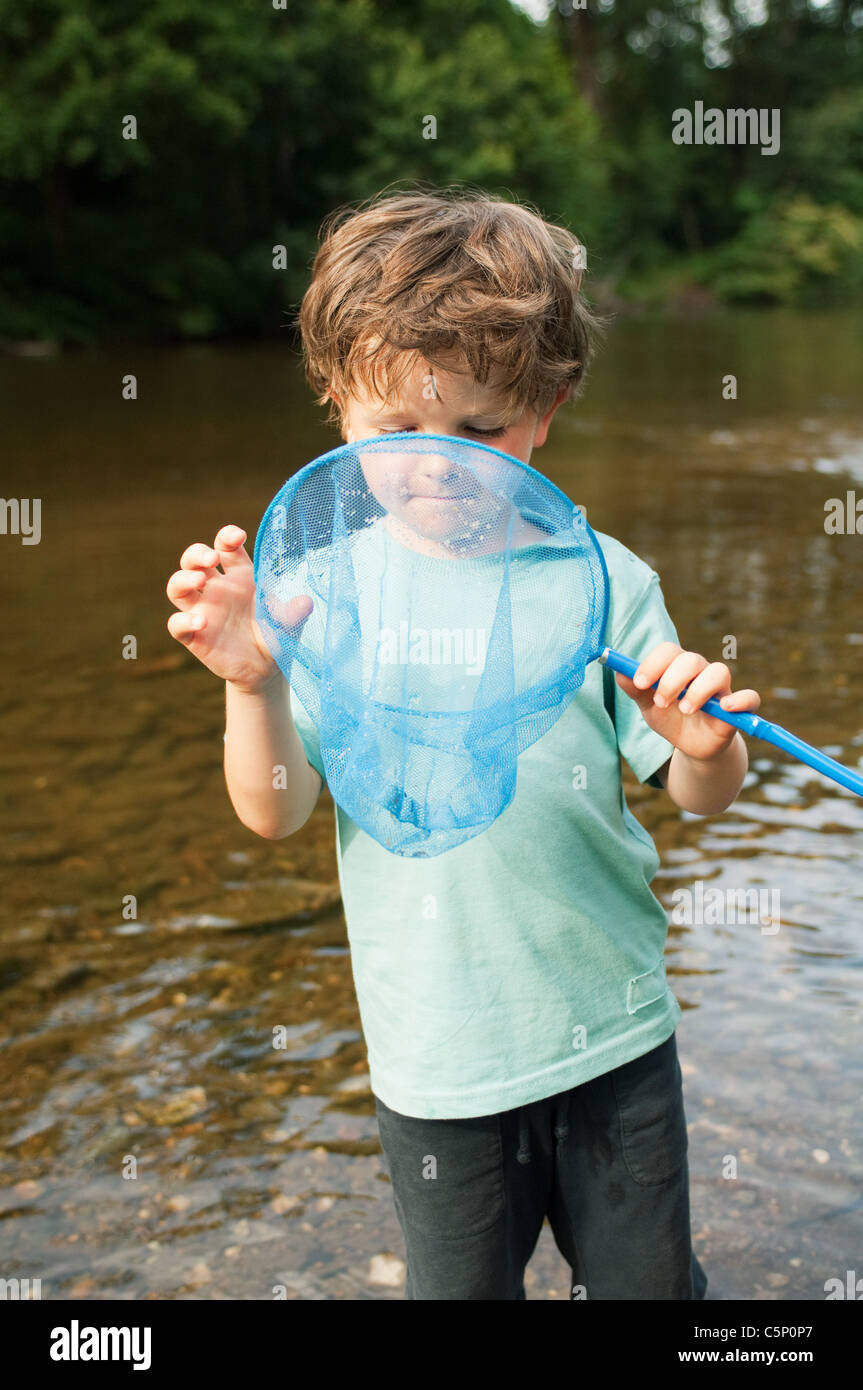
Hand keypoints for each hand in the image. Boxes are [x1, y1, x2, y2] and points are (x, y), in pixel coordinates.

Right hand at [166, 524, 312, 693]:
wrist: (265, 670)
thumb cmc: (276, 637)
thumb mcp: (289, 625)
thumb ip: (294, 613)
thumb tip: (306, 602)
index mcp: (240, 576)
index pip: (226, 547)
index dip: (227, 536)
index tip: (238, 536)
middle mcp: (217, 589)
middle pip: (193, 560)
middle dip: (197, 553)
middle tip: (211, 558)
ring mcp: (202, 610)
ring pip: (177, 586)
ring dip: (184, 578)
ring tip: (200, 580)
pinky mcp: (194, 635)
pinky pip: (176, 624)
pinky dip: (183, 620)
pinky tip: (201, 621)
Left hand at [614, 641, 760, 761]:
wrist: (691, 746)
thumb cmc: (670, 719)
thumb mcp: (648, 706)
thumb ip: (634, 689)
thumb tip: (618, 671)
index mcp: (677, 666)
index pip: (668, 650)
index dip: (653, 663)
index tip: (641, 683)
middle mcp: (701, 671)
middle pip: (691, 659)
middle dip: (671, 681)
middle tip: (660, 703)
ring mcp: (721, 689)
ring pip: (718, 672)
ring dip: (698, 690)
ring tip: (685, 710)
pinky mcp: (738, 709)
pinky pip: (750, 697)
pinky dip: (740, 700)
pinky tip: (724, 708)